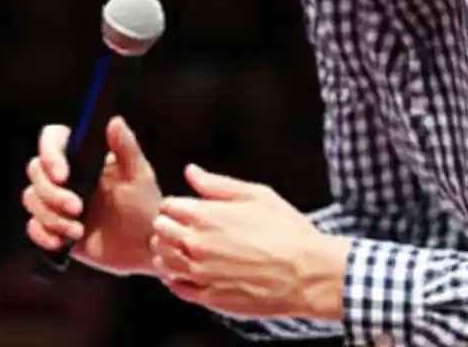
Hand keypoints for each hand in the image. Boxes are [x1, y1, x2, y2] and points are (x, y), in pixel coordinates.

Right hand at [22, 116, 161, 275]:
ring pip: (31, 198)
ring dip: (51, 216)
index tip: (62, 174)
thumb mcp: (139, 176)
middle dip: (52, 193)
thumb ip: (127, 148)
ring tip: (77, 231)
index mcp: (82, 156)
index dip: (49, 153)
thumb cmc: (144, 204)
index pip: (53, 140)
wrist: (143, 245)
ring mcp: (56, 201)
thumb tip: (114, 121)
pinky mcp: (53, 226)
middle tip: (78, 208)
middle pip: (36, 171)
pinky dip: (42, 235)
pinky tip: (61, 242)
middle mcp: (65, 175)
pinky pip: (33, 226)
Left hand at [150, 164, 350, 319]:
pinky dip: (177, 279)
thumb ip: (217, 185)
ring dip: (170, 253)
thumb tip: (190, 172)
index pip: (167, 206)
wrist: (308, 274)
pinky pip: (176, 287)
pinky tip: (191, 273)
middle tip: (186, 230)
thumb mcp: (256, 195)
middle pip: (159, 231)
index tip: (189, 211)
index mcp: (205, 216)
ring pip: (163, 260)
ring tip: (188, 251)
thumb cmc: (287, 231)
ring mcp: (200, 273)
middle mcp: (196, 244)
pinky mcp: (209, 297)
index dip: (177, 207)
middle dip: (169, 227)